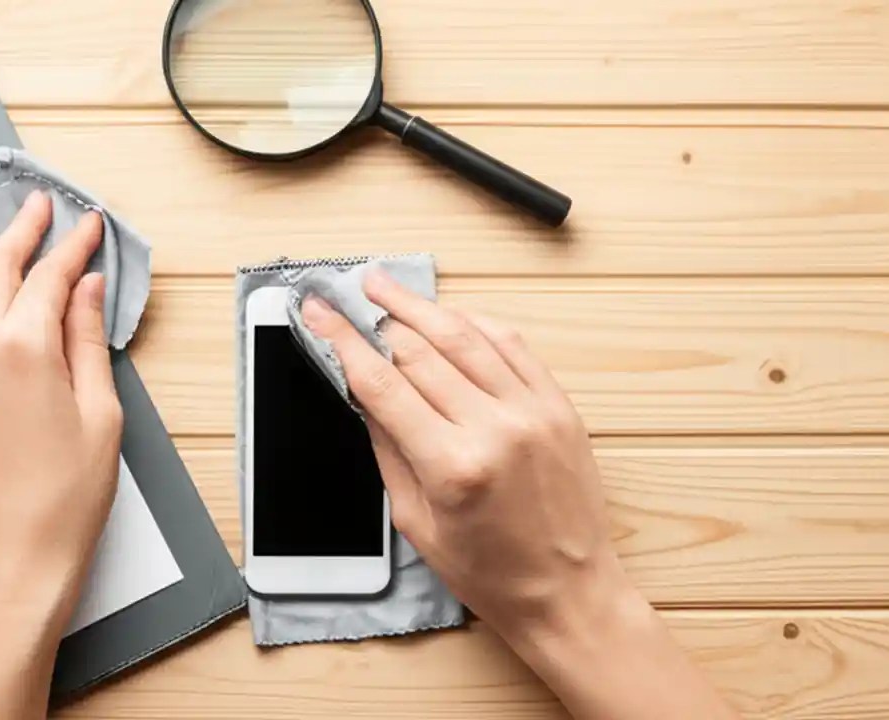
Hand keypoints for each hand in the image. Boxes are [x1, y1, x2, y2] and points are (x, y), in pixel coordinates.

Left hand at [0, 191, 122, 616]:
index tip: (87, 225)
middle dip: (21, 232)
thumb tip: (86, 291)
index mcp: (24, 348)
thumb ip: (87, 340)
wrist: (8, 561)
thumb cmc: (62, 501)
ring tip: (12, 250)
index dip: (73, 244)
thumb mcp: (99, 413)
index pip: (50, 274)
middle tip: (38, 209)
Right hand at [301, 270, 737, 719]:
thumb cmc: (492, 573)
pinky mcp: (558, 407)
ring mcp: (532, 413)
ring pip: (465, 335)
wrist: (570, 594)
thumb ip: (389, 450)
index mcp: (452, 466)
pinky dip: (474, 322)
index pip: (382, 384)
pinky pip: (512, 346)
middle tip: (346, 297)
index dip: (343, 340)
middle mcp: (495, 430)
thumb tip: (363, 393)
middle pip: (419, 351)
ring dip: (419, 306)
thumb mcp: (416, 522)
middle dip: (375, 318)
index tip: (319, 312)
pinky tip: (447, 314)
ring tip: (386, 286)